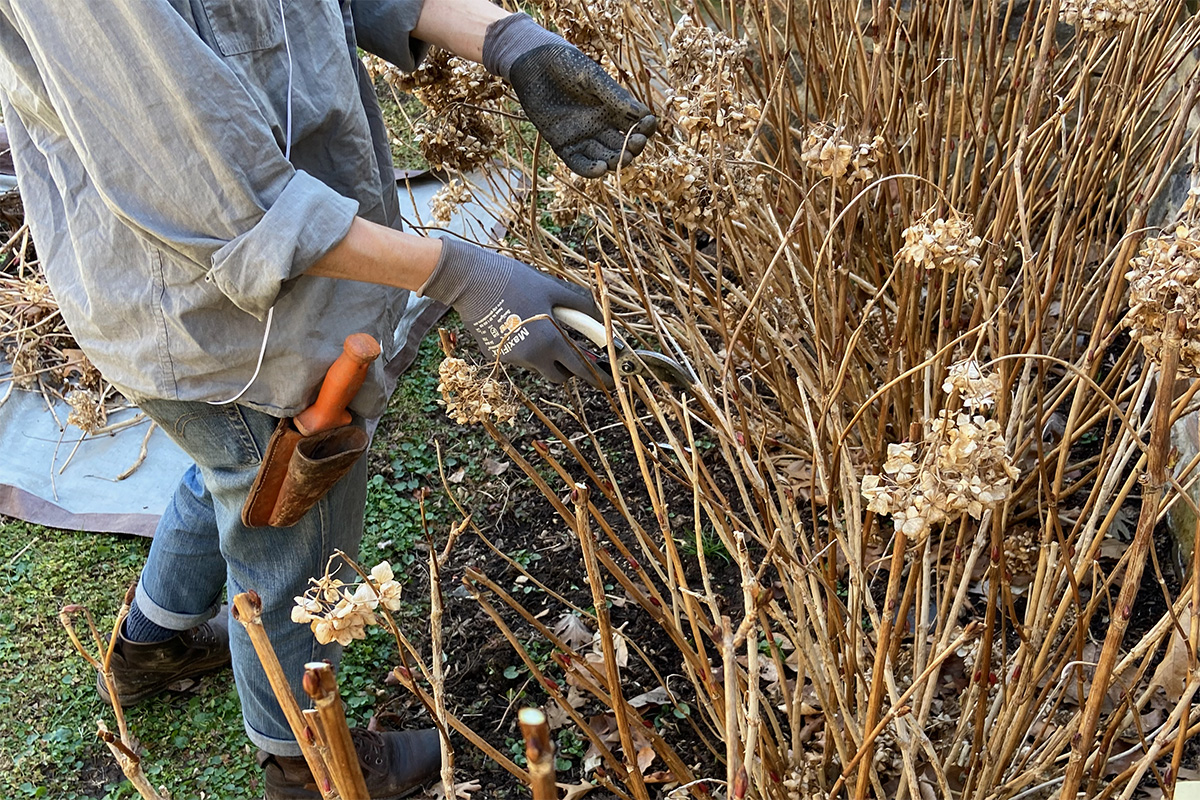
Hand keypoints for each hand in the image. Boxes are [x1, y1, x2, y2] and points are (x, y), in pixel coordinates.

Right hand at [419, 238, 607, 384]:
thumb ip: (580, 305)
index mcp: (549, 341)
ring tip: (535, 322)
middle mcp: (530, 356)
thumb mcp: (552, 288)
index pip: (579, 368)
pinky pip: (517, 356)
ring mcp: (510, 358)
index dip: (595, 376)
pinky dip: (523, 346)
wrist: (471, 280)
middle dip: (567, 368)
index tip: (604, 380)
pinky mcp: (494, 354)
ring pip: (536, 365)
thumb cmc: (515, 280)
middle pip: (557, 376)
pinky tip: (515, 322)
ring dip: (543, 353)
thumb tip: (600, 315)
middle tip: (570, 351)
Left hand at [483, 14, 656, 177]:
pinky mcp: (563, 145)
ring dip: (616, 161)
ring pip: (605, 157)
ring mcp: (583, 136)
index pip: (637, 125)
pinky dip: (590, 170)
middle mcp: (601, 125)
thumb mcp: (593, 78)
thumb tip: (643, 116)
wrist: (534, 62)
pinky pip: (579, 163)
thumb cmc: (566, 63)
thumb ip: (614, 96)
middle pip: (624, 145)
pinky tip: (601, 169)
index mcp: (613, 107)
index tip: (648, 125)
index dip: (645, 128)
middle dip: (633, 147)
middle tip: (635, 143)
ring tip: (620, 158)